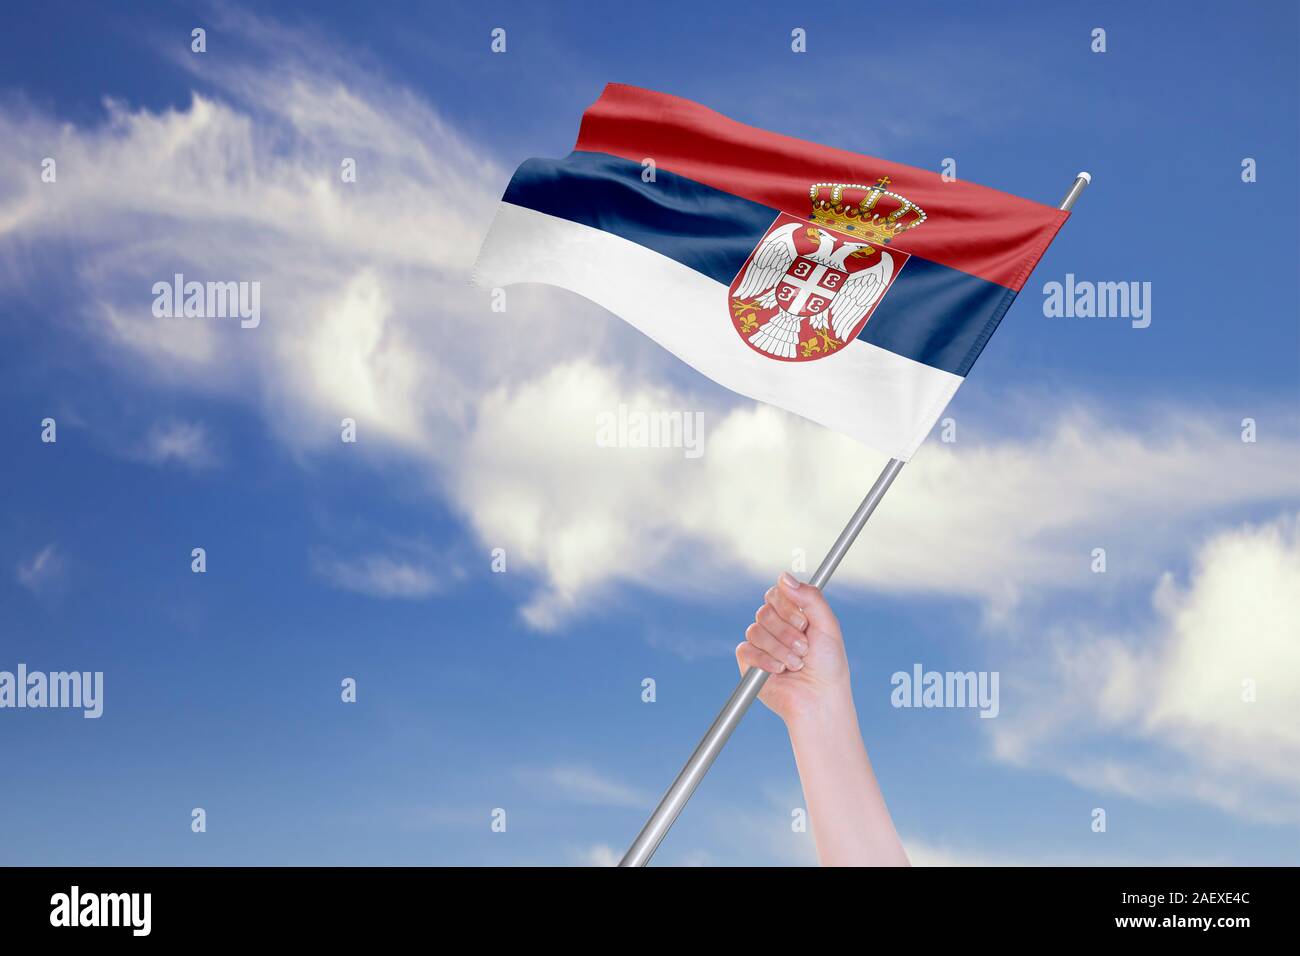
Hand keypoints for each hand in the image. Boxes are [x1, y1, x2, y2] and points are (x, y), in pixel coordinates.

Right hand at [736, 572, 850, 723]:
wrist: (820, 698)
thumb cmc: (829, 665)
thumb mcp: (828, 625)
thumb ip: (811, 597)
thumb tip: (784, 576)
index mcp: (792, 613)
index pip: (776, 593)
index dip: (788, 606)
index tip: (804, 623)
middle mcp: (775, 626)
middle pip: (764, 611)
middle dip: (788, 632)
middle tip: (804, 648)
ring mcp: (761, 643)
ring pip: (755, 630)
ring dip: (780, 649)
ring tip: (796, 664)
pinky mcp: (748, 662)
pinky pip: (746, 650)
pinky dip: (766, 660)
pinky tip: (780, 671)